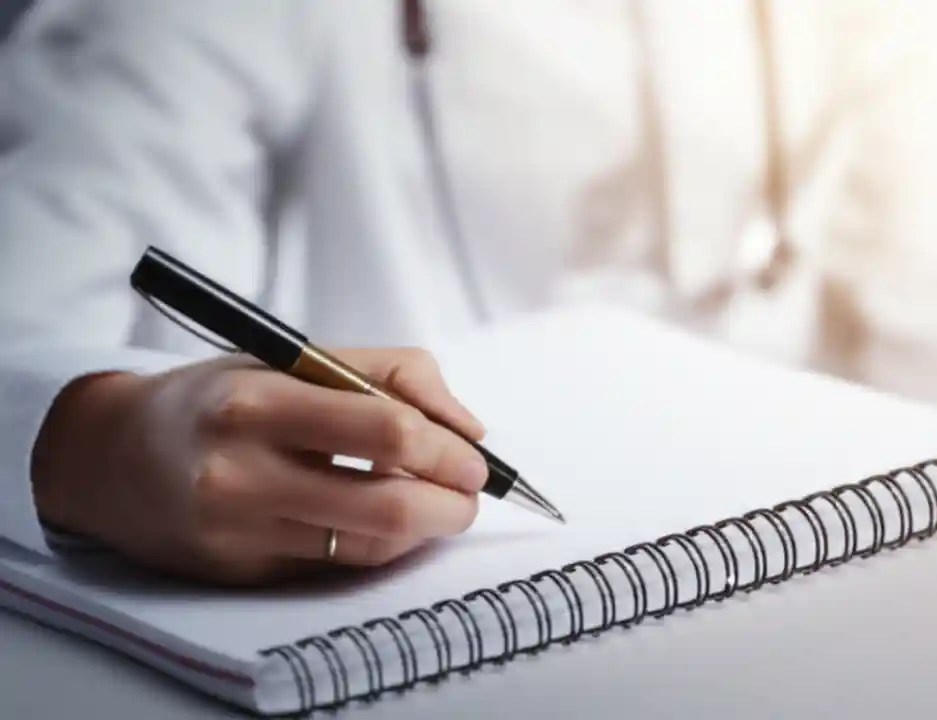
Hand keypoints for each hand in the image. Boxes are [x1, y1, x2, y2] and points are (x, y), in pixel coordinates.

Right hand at [31, 348, 487, 584]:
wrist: (113, 455)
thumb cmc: (222, 397)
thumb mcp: (294, 357)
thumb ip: (392, 373)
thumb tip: (470, 429)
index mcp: (260, 399)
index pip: (388, 430)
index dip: (448, 450)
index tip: (474, 457)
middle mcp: (241, 470)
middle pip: (388, 506)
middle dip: (452, 504)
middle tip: (471, 492)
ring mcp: (237, 530)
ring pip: (370, 546)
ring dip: (426, 530)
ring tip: (438, 505)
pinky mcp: (239, 571)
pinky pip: (338, 568)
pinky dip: (381, 547)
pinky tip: (388, 523)